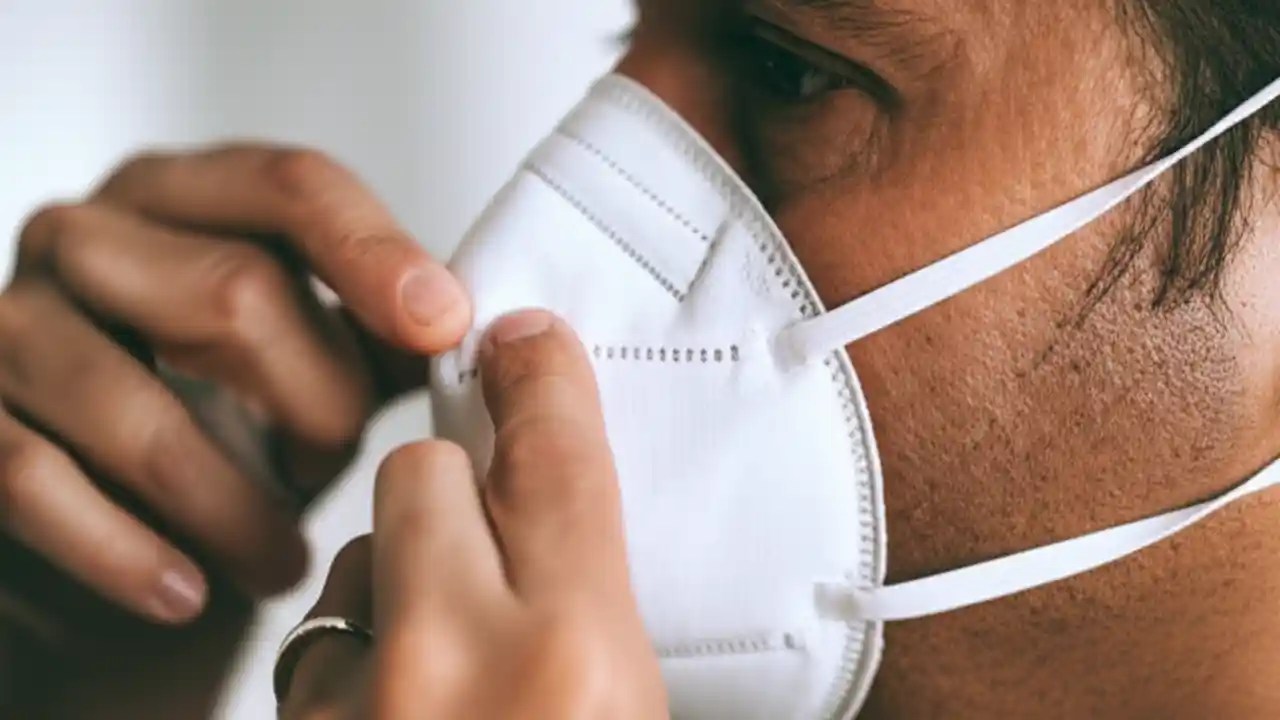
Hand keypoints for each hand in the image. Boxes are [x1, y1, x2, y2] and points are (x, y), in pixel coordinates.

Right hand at [0, 144, 469, 632]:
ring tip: (281, 557)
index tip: (442, 325)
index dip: (376, 256)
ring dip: (231, 503)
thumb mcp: (316, 357)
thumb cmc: (223, 417)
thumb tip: (485, 335)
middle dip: (315, 400)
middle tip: (339, 462)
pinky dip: (126, 550)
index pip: (294, 188)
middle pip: (234, 292)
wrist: (109, 508)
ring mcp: (15, 322)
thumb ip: (389, 332)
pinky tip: (188, 590)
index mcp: (192, 198)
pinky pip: (35, 480)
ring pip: (136, 402)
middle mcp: (93, 237)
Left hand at [277, 311, 667, 719]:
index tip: (532, 353)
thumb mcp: (634, 708)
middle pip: (422, 473)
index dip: (541, 385)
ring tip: (458, 680)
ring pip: (356, 562)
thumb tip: (579, 535)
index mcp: (568, 658)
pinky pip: (316, 652)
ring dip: (403, 590)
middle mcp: (443, 666)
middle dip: (457, 490)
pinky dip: (358, 670)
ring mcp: (345, 706)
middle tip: (501, 560)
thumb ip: (607, 615)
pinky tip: (404, 718)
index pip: (551, 457)